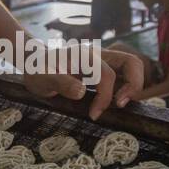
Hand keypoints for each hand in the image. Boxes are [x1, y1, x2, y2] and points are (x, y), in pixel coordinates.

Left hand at [21, 48, 142, 119]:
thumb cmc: (38, 70)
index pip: (106, 75)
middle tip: (121, 105)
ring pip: (132, 66)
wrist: (35, 63)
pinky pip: (124, 74)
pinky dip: (127, 87)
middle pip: (131, 62)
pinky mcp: (104, 68)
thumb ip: (59, 82)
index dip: (105, 96)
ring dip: (133, 86)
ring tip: (121, 104)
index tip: (94, 114)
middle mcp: (98, 54)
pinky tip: (116, 101)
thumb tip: (81, 92)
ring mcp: (103, 60)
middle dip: (134, 85)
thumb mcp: (41, 78)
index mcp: (84, 56)